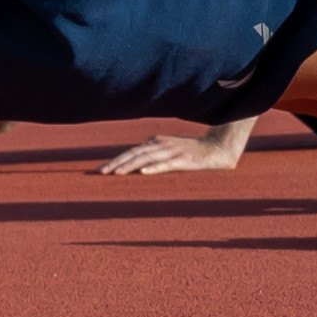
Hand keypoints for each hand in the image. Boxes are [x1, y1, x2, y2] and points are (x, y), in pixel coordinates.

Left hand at [95, 131, 241, 175]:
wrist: (217, 148)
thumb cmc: (191, 150)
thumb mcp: (168, 149)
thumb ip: (153, 152)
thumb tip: (137, 161)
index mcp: (155, 143)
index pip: (131, 152)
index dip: (115, 160)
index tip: (99, 170)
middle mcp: (160, 145)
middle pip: (134, 154)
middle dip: (116, 163)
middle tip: (100, 172)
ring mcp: (172, 151)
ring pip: (146, 158)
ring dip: (130, 166)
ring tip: (116, 173)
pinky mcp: (183, 160)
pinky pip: (166, 164)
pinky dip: (153, 168)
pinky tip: (143, 173)